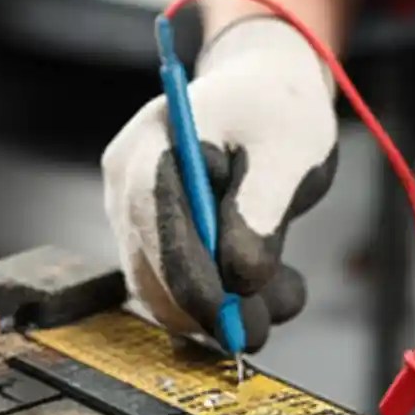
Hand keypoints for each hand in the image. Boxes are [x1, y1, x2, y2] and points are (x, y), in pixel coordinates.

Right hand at [100, 17, 337, 350]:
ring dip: (225, 308)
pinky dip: (222, 297)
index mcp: (150, 151)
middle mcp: (125, 186)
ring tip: (288, 291)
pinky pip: (176, 285)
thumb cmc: (275, 108)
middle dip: (213, 309)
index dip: (198, 291)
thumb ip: (263, 210)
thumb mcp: (289, 149)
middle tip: (270, 321)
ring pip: (165, 292)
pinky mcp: (149, 236)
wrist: (261, 87)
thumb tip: (241, 279)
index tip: (242, 327)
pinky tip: (270, 283)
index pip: (160, 237)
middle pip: (152, 277)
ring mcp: (130, 214)